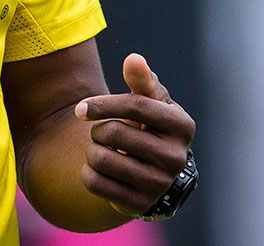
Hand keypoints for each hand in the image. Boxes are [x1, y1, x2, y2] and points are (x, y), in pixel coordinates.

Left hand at [74, 53, 194, 217]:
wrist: (152, 168)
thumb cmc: (149, 124)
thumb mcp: (151, 100)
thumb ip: (142, 79)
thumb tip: (133, 59)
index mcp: (182, 125)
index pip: (135, 106)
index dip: (102, 103)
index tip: (80, 108)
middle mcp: (176, 157)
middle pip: (114, 132)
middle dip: (98, 129)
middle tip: (101, 132)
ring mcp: (159, 184)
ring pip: (101, 159)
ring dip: (92, 150)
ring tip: (102, 148)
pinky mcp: (139, 204)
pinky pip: (95, 183)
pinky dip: (88, 172)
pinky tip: (100, 168)